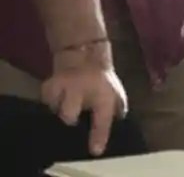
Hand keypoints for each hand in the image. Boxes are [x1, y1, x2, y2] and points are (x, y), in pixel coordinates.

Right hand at [43, 41, 126, 156]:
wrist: (84, 54)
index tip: (95, 150)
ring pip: (54, 109)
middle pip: (68, 115)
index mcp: (103, 95)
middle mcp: (81, 90)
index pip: (101, 119)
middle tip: (75, 113)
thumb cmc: (102, 79)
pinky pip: (45, 101)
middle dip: (70, 119)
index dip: (99, 136)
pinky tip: (58, 96)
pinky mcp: (48, 85)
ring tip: (67, 100)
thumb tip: (117, 123)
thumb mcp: (116, 92)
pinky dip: (50, 102)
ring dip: (60, 108)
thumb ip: (118, 109)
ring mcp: (63, 86)